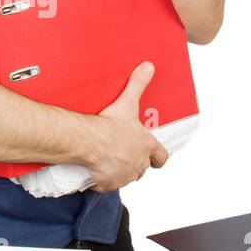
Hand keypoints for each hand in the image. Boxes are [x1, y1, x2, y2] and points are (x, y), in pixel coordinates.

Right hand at [82, 62, 168, 191]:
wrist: (89, 141)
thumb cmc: (109, 124)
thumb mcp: (127, 102)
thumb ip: (138, 84)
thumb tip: (148, 66)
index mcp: (146, 146)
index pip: (161, 157)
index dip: (159, 158)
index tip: (156, 159)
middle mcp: (139, 163)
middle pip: (142, 168)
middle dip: (134, 163)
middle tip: (122, 154)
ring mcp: (125, 176)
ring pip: (125, 177)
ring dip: (118, 171)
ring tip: (106, 161)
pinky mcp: (109, 183)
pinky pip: (107, 184)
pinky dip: (102, 180)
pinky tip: (95, 170)